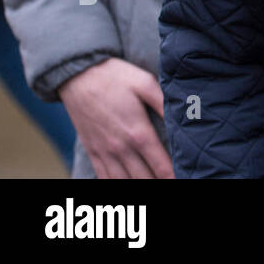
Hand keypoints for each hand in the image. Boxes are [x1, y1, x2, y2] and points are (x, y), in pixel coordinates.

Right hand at [58, 58, 173, 178]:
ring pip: (124, 182)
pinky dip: (116, 185)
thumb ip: (165, 103)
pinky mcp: (92, 152)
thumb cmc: (115, 77)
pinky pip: (104, 177)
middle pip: (144, 179)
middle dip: (160, 183)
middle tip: (175, 182)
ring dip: (139, 187)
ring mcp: (104, 152)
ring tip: (154, 184)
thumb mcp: (145, 83)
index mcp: (138, 132)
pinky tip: (127, 185)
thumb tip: (185, 115)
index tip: (185, 178)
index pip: (161, 166)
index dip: (174, 176)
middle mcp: (120, 148)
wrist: (77, 76)